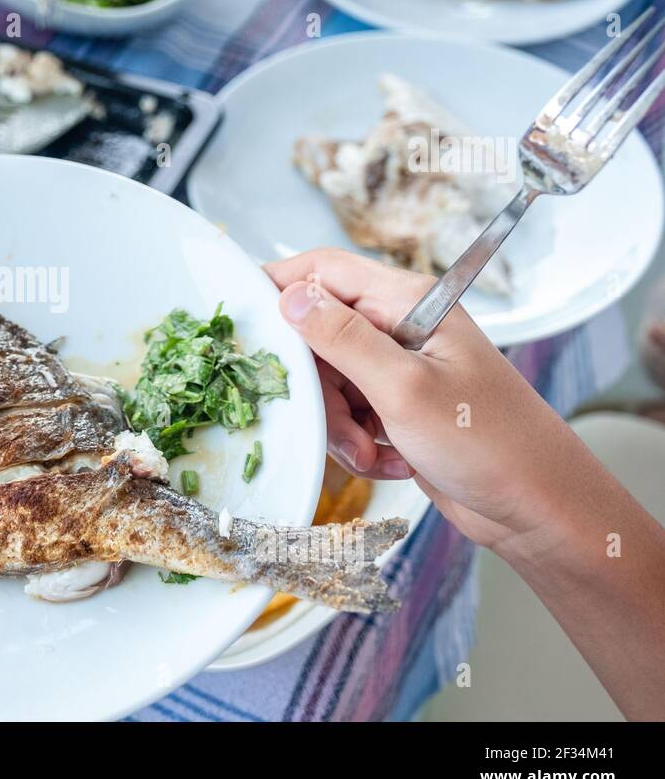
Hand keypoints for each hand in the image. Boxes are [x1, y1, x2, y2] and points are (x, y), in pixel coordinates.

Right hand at [267, 249, 664, 720]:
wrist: (536, 508)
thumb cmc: (490, 443)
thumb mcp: (404, 388)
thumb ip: (342, 338)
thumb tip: (289, 295)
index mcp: (407, 302)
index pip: (324, 270)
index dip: (279, 288)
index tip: (243, 322)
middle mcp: (400, 327)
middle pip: (316, 336)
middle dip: (317, 387)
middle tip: (334, 423)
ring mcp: (398, 369)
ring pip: (328, 382)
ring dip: (338, 424)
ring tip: (370, 452)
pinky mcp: (396, 407)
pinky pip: (347, 416)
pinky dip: (357, 442)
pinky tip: (389, 462)